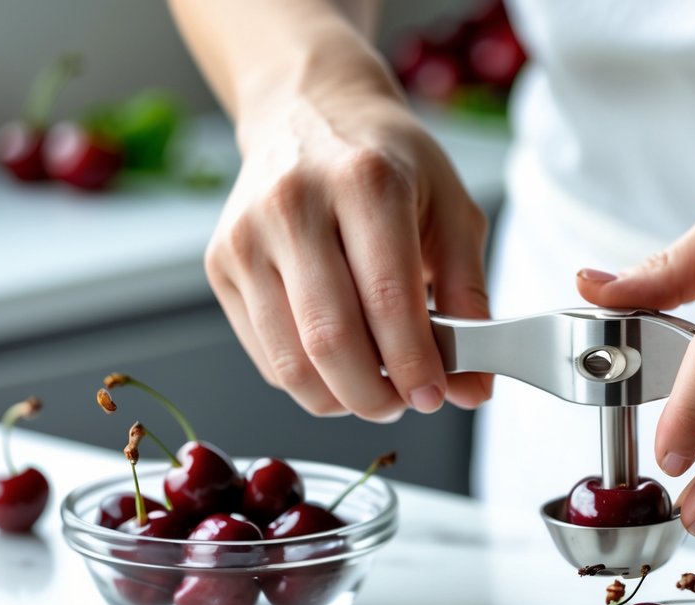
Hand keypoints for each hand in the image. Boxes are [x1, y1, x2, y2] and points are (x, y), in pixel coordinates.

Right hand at [206, 87, 490, 421]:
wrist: (310, 112)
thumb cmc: (388, 163)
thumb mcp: (452, 211)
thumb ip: (469, 298)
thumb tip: (473, 385)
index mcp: (364, 181)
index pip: (387, 299)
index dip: (413, 364)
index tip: (434, 395)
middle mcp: (294, 203)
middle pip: (331, 339)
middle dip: (376, 395)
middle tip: (405, 402)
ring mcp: (246, 235)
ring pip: (291, 361)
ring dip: (341, 398)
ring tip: (376, 390)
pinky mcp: (220, 264)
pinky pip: (267, 356)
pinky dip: (309, 381)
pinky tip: (338, 363)